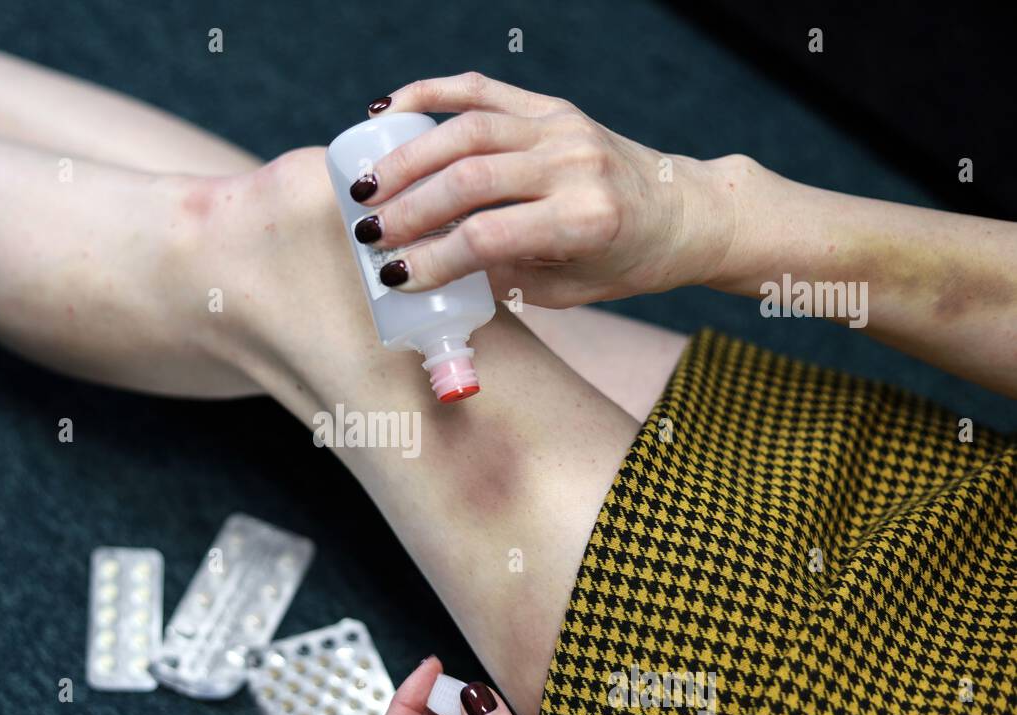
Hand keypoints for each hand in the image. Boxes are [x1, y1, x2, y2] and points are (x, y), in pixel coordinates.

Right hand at [351, 72, 740, 307]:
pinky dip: (429, 93)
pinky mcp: (552, 106)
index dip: (433, 259)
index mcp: (584, 220)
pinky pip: (480, 89)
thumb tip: (432, 263)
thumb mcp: (569, 290)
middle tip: (368, 234)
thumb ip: (504, 277)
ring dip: (406, 159)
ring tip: (364, 187)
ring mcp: (562, 127)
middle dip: (408, 209)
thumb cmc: (625, 260)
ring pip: (466, 130)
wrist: (683, 210)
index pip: (487, 237)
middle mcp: (573, 166)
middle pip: (468, 180)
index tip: (396, 278)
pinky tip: (386, 110)